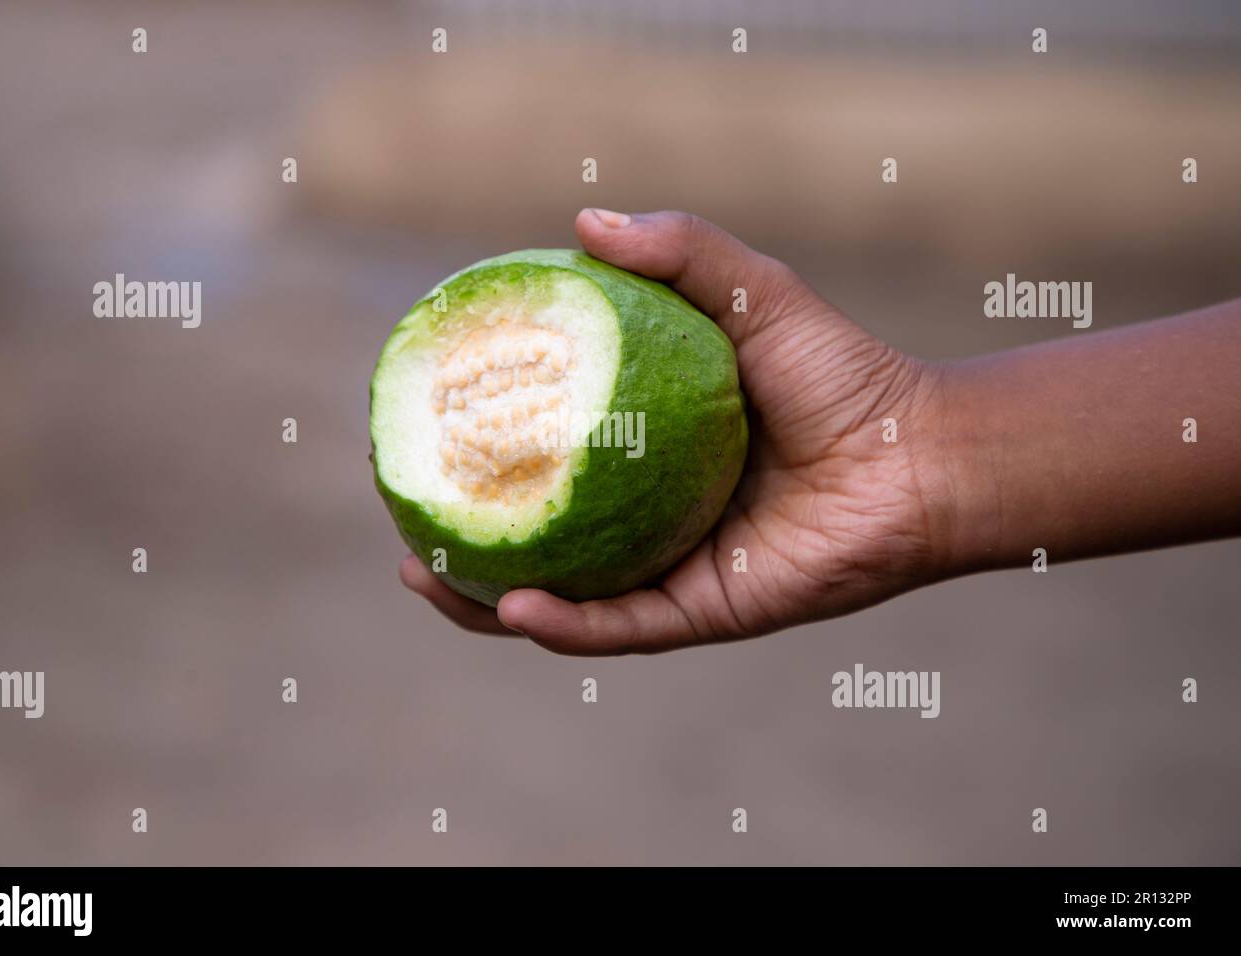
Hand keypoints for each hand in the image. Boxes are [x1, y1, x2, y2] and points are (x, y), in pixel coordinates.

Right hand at [401, 208, 946, 653]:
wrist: (922, 454)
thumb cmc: (845, 373)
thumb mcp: (751, 294)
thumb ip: (680, 251)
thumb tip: (580, 219)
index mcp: (643, 450)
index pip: (544, 453)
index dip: (477, 449)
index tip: (420, 426)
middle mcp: (645, 514)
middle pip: (532, 536)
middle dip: (458, 540)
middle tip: (402, 516)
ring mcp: (669, 568)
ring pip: (559, 598)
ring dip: (484, 599)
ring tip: (423, 575)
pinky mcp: (703, 611)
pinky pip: (622, 626)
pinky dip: (566, 625)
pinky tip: (513, 604)